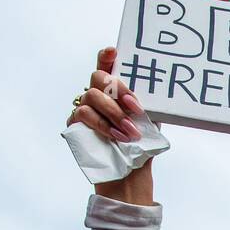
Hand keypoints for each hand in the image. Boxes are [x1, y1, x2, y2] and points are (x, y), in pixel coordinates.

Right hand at [68, 47, 154, 205]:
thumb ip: (145, 106)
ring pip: (90, 96)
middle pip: (97, 77)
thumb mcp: (148, 125)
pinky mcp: (75, 126)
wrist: (130, 179)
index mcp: (114, 94)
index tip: (113, 51)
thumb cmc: (140, 150)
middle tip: (135, 110)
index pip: (106, 68)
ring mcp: (84, 111)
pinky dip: (101, 124)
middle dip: (118, 91)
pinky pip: (82, 114)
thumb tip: (154, 90)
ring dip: (113, 114)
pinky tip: (114, 137)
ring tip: (129, 133)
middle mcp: (97, 98)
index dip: (106, 57)